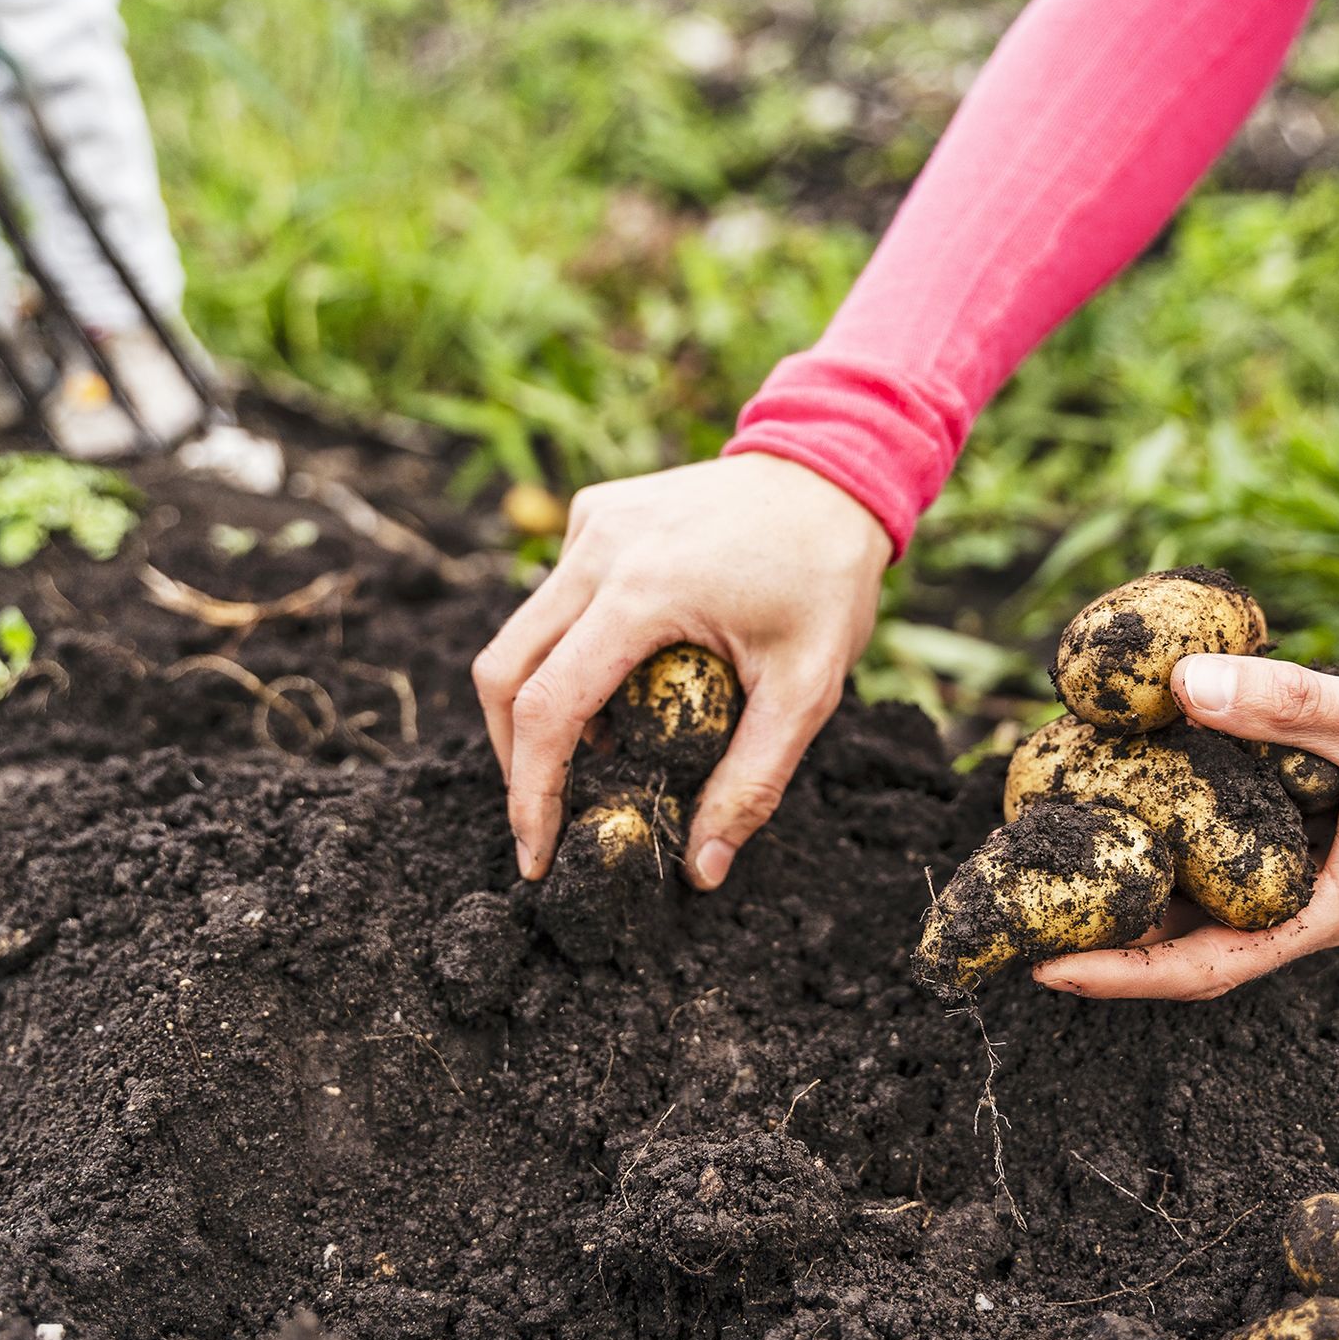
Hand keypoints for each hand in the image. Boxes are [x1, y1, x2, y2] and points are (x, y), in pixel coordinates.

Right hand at [471, 453, 891, 888]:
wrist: (834, 468)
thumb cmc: (825, 578)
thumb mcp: (808, 689)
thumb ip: (753, 781)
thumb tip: (702, 871)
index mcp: (644, 591)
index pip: (549, 708)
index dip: (529, 792)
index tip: (535, 853)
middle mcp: (599, 549)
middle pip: (504, 673)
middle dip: (513, 756)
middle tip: (549, 813)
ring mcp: (591, 524)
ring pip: (519, 634)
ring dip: (538, 704)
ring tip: (600, 753)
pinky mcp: (595, 512)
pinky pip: (554, 596)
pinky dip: (566, 651)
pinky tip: (623, 679)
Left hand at [1031, 643, 1338, 999]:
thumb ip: (1290, 705)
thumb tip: (1182, 683)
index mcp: (1321, 909)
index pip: (1208, 964)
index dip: (1124, 972)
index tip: (1046, 968)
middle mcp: (1289, 889)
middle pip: (1177, 928)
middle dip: (1097, 924)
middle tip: (1013, 909)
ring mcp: (1278, 850)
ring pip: (1182, 872)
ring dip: (1116, 864)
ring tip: (1033, 851)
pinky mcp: (1271, 803)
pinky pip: (1198, 815)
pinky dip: (1153, 801)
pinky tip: (1098, 777)